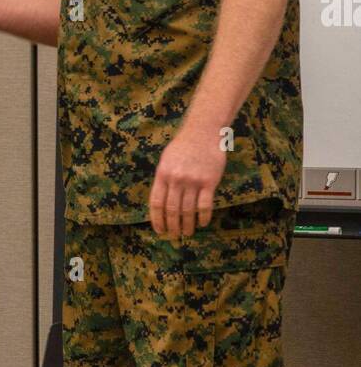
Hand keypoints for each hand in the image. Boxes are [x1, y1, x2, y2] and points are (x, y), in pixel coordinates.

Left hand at [148, 123, 227, 240]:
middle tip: (175, 235)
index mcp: (162, 174)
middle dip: (172, 226)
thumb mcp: (166, 160)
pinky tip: (203, 223)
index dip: (157, 220)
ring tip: (188, 232)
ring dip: (187, 225)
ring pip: (188, 210)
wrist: (202, 132)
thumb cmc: (183, 147)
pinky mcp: (209, 181)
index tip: (160, 230)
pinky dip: (203, 217)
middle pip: (172, 210)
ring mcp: (193, 181)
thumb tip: (159, 204)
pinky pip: (205, 205)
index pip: (157, 203)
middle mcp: (176, 179)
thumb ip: (162, 180)